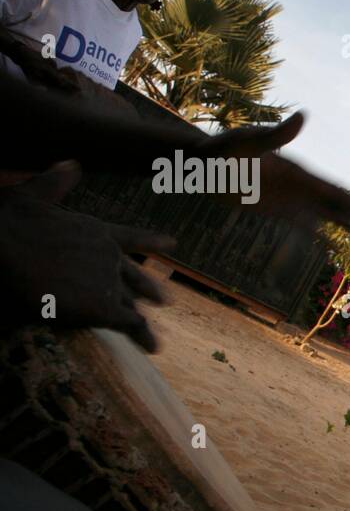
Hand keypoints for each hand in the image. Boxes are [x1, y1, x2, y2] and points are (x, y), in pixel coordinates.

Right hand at [0, 163, 174, 351]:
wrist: (3, 250)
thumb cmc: (11, 224)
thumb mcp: (32, 196)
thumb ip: (54, 183)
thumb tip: (71, 163)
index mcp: (94, 230)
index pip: (131, 236)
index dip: (151, 240)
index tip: (171, 243)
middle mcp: (107, 255)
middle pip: (134, 276)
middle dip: (148, 289)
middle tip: (165, 299)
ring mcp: (107, 279)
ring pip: (132, 303)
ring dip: (143, 320)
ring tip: (157, 337)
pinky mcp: (102, 305)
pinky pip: (129, 323)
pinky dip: (142, 336)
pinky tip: (152, 347)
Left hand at [191, 112, 349, 235]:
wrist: (199, 165)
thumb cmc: (221, 150)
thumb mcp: (249, 141)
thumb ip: (276, 134)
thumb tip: (304, 116)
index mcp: (299, 173)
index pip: (337, 192)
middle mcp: (300, 187)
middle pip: (339, 206)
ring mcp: (289, 200)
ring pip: (326, 217)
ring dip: (347, 227)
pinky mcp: (275, 212)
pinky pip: (302, 228)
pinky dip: (319, 238)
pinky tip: (331, 249)